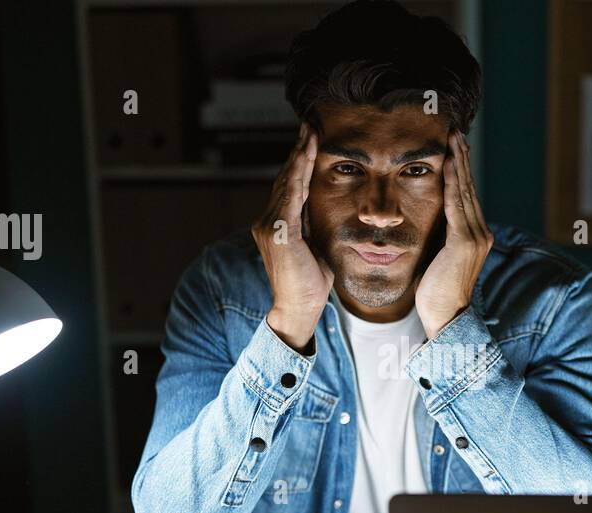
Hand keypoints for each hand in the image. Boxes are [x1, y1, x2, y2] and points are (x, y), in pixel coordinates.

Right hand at [253, 122, 331, 352]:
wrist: (298, 309)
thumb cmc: (310, 284)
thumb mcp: (314, 247)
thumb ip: (313, 226)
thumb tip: (323, 209)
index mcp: (276, 223)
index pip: (289, 186)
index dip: (300, 163)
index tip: (310, 140)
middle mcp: (267, 220)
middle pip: (285, 178)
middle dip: (299, 151)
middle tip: (310, 125)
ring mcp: (270, 225)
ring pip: (287, 182)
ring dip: (300, 156)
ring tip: (310, 134)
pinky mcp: (279, 232)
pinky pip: (290, 196)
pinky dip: (299, 174)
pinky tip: (306, 157)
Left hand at [415, 130, 492, 338]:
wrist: (445, 319)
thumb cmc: (436, 293)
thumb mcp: (440, 259)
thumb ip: (442, 238)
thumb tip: (432, 223)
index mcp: (476, 235)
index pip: (466, 194)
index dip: (461, 168)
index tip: (453, 144)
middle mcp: (480, 232)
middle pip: (469, 187)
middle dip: (461, 157)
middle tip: (454, 130)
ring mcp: (475, 237)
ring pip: (464, 191)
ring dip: (458, 162)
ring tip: (452, 138)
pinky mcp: (463, 243)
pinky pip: (456, 206)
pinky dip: (452, 183)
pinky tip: (447, 165)